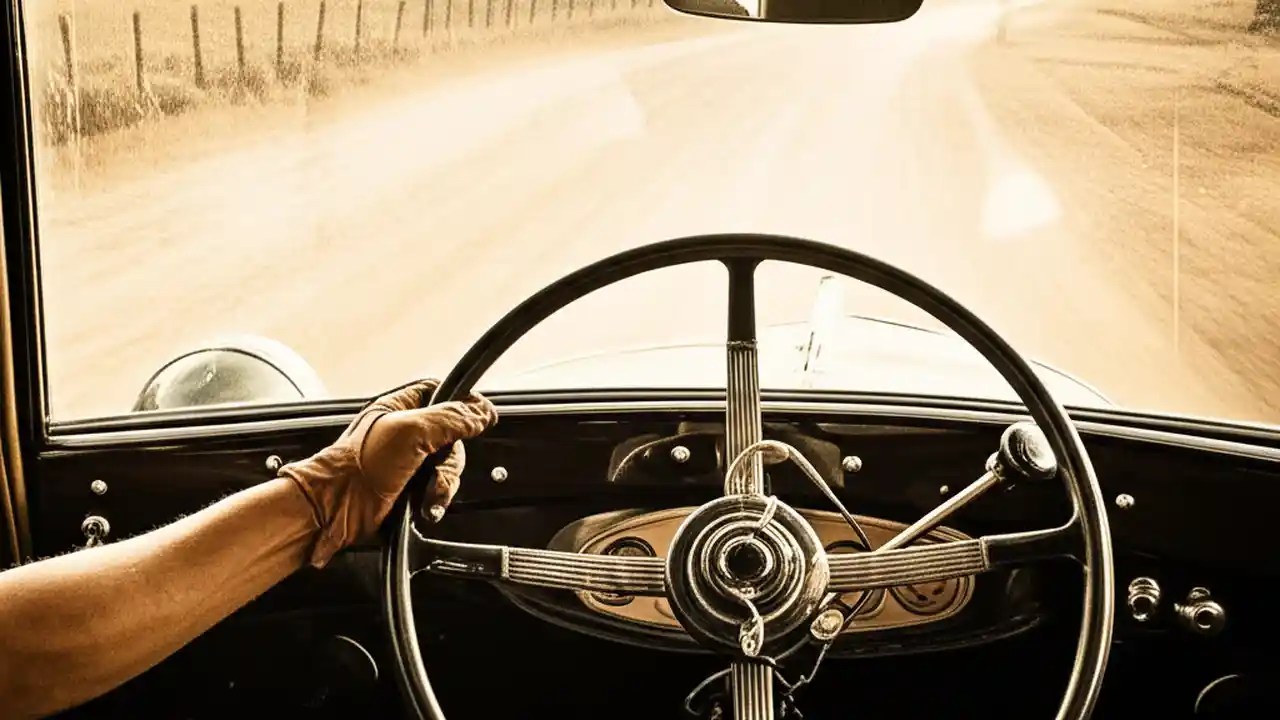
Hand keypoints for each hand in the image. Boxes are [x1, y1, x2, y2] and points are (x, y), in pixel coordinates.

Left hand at [278, 379, 497, 567]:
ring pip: (449, 467)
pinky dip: (436, 500)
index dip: (462, 405)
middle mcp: (406, 432)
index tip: (474, 419)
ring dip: (443, 484)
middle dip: (451, 459)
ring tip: (427, 494)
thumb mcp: (411, 432)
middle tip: (437, 466)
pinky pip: (439, 490)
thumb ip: (452, 418)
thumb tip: (483, 412)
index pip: (444, 394)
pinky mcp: (410, 489)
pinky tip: (425, 506)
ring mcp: (409, 462)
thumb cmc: (357, 467)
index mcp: (402, 406)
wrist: (335, 510)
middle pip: (454, 437)